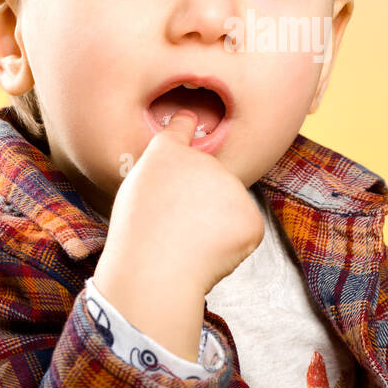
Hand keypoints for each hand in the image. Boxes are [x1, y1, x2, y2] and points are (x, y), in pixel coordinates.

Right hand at [91, 109, 264, 359]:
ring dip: (216, 226)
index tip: (190, 119)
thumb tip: (181, 183)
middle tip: (176, 228)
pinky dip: (233, 246)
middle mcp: (203, 161)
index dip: (185, 124)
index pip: (181, 128)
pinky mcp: (251, 216)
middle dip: (201, 204)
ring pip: (230, 209)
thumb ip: (160, 180)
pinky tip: (207, 253)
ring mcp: (231, 186)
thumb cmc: (137, 238)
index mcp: (167, 154)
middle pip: (210, 183)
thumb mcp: (135, 196)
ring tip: (187, 242)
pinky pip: (245, 232)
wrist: (155, 268)